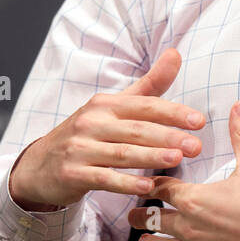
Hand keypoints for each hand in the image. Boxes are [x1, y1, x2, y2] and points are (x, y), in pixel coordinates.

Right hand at [8, 47, 204, 210]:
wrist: (40, 165)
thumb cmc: (87, 134)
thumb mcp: (114, 107)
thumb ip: (149, 85)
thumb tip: (176, 53)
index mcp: (105, 105)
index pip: (144, 105)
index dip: (173, 112)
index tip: (199, 121)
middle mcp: (91, 123)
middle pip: (135, 129)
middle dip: (168, 136)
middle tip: (196, 146)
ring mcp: (79, 148)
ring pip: (121, 153)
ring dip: (150, 157)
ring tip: (176, 160)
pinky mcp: (72, 174)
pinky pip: (103, 179)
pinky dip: (125, 183)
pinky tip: (147, 187)